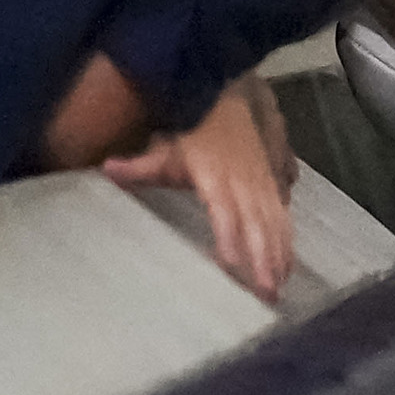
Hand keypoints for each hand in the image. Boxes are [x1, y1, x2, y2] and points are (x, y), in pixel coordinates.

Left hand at [108, 80, 296, 301]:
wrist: (229, 102)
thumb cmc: (195, 130)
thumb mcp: (165, 149)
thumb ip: (139, 166)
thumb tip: (106, 170)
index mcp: (218, 176)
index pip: (225, 211)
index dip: (229, 237)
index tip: (230, 264)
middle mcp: (245, 184)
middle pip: (258, 226)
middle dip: (264, 260)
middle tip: (266, 292)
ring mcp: (262, 187)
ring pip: (275, 226)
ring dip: (279, 258)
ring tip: (278, 289)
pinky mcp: (272, 189)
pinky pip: (283, 219)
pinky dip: (287, 244)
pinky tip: (288, 266)